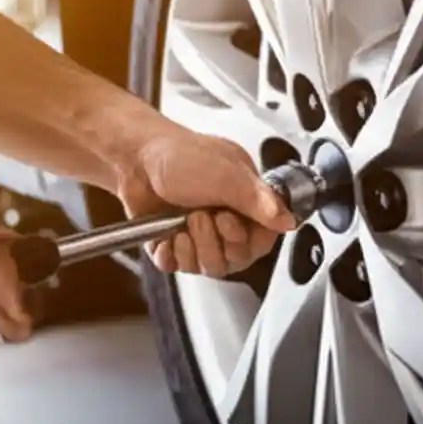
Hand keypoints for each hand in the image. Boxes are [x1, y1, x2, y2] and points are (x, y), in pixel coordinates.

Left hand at [118, 126, 295, 276]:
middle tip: (204, 216)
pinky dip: (170, 255)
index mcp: (247, 201)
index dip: (249, 240)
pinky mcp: (172, 244)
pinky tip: (167, 236)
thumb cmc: (181, 155)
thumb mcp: (228, 175)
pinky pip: (177, 267)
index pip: (263, 239)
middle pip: (236, 259)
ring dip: (195, 248)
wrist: (135, 158)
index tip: (231, 222)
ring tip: (184, 221)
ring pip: (209, 267)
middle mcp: (226, 220)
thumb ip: (260, 200)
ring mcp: (199, 235)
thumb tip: (288, 220)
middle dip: (217, 241)